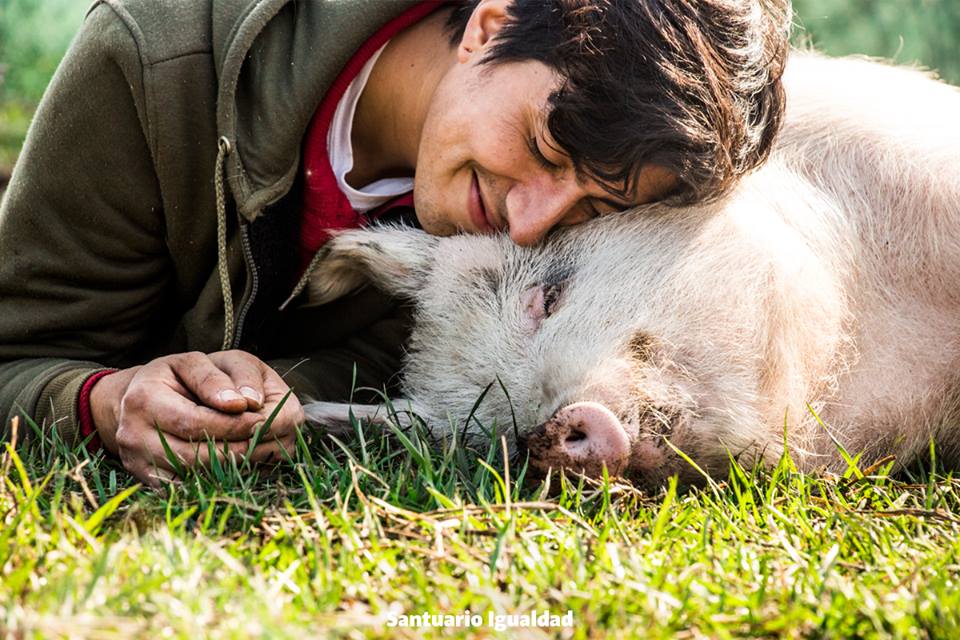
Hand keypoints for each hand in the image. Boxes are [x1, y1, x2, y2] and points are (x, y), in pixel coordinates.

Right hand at [90, 350, 303, 486]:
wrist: (139, 401)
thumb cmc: (176, 377)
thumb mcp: (194, 363)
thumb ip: (218, 378)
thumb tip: (246, 403)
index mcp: (143, 399)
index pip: (197, 422)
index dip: (234, 424)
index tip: (263, 419)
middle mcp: (134, 436)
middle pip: (195, 456)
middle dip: (239, 450)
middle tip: (272, 442)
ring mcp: (138, 464)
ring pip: (194, 478)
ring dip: (235, 469)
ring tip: (263, 453)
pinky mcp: (149, 483)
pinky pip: (189, 490)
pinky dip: (219, 481)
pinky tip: (243, 466)